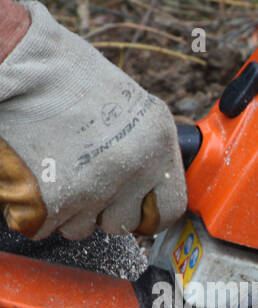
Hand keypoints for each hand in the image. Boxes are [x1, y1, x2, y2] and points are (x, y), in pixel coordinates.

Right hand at [0, 1, 185, 239]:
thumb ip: (140, 146)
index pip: (171, 207)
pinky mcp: (53, 201)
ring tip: (49, 168)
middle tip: (78, 177)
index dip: (148, 212)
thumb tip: (144, 183)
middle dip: (101, 210)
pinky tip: (29, 176)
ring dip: (65, 209)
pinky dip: (32, 210)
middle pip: (123, 223)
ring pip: (82, 228)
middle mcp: (133, 168)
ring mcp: (95, 187)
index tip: (134, 210)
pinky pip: (44, 226)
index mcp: (158, 141)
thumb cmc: (60, 73)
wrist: (13, 59)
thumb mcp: (124, 103)